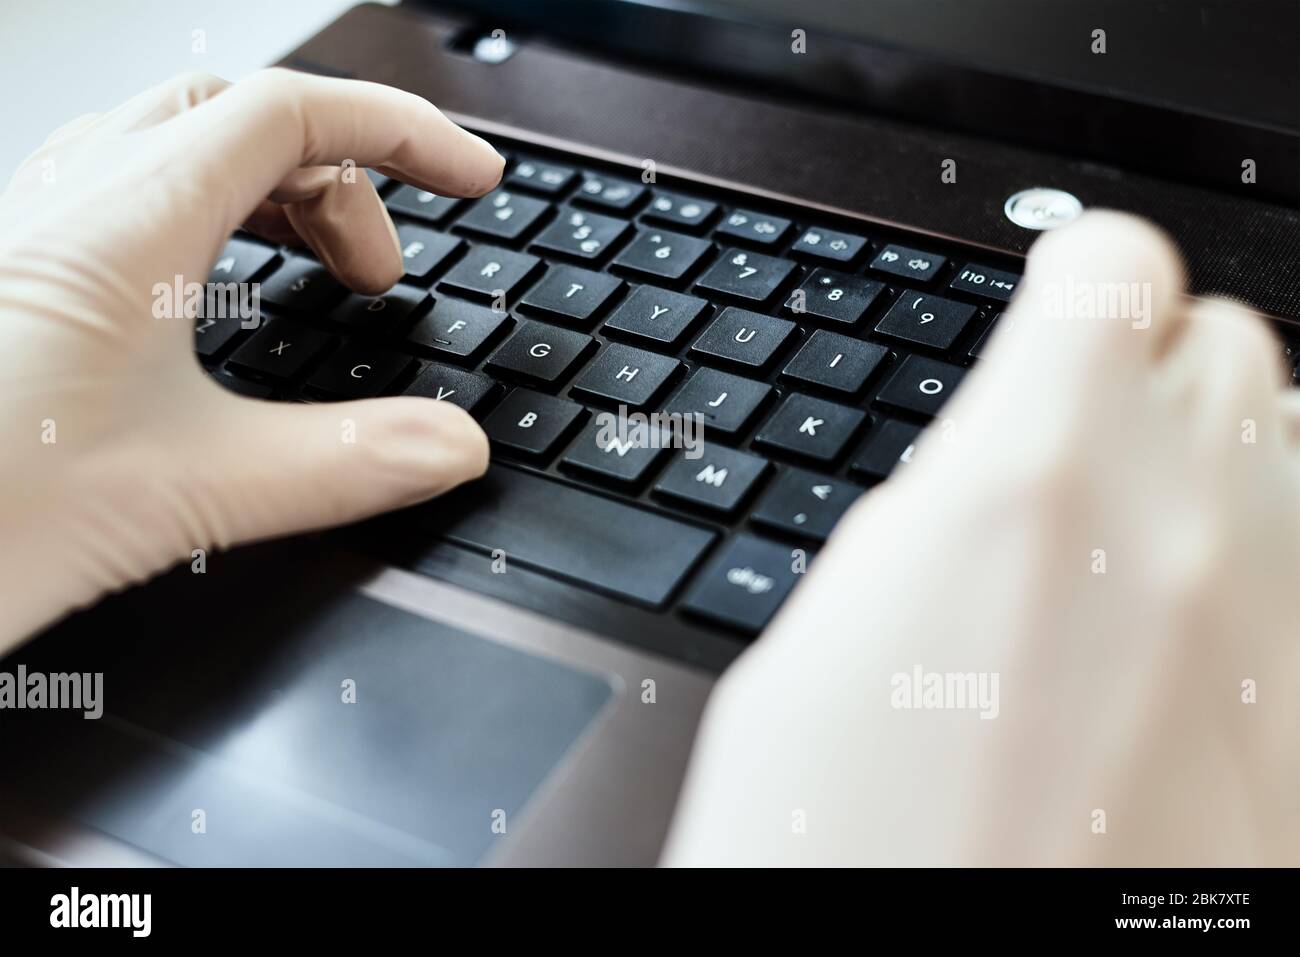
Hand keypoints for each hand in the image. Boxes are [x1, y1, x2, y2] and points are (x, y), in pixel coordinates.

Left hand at [0, 70, 503, 651]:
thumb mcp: (181, 493)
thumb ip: (339, 465)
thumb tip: (446, 448)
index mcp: (125, 224)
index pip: (296, 116)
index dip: (404, 134)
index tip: (470, 178)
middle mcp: (73, 203)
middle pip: (244, 121)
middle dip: (345, 181)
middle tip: (386, 276)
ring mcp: (36, 231)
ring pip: (183, 150)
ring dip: (276, 195)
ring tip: (323, 277)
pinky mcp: (17, 276)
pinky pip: (133, 195)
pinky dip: (213, 221)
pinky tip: (222, 296)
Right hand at [664, 212, 1299, 865]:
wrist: (959, 949)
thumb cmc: (841, 851)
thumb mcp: (826, 636)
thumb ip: (935, 514)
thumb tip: (990, 468)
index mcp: (1027, 482)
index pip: (1108, 269)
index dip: (1073, 288)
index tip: (1054, 324)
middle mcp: (1183, 533)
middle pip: (1227, 347)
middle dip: (1153, 376)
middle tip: (1078, 458)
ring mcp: (1275, 634)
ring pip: (1295, 453)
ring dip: (1217, 468)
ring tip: (1128, 557)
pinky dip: (1254, 581)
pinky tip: (1177, 657)